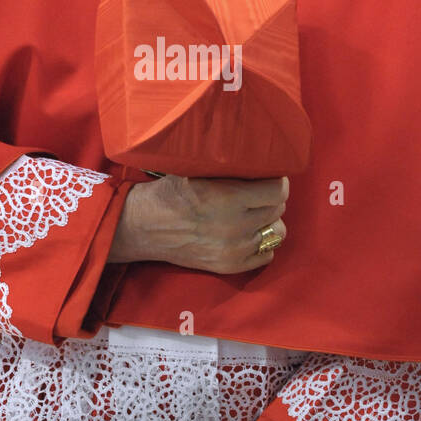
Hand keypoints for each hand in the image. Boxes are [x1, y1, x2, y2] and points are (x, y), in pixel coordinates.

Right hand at [107, 174, 288, 273]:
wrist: (143, 226)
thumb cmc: (169, 192)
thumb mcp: (197, 169)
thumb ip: (230, 167)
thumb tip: (259, 154)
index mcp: (228, 197)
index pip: (278, 191)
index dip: (276, 181)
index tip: (269, 177)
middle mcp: (235, 226)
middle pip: (277, 210)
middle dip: (271, 199)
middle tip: (257, 193)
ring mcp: (234, 249)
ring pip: (276, 233)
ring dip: (268, 221)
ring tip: (254, 214)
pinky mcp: (229, 266)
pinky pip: (266, 255)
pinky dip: (261, 244)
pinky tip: (248, 233)